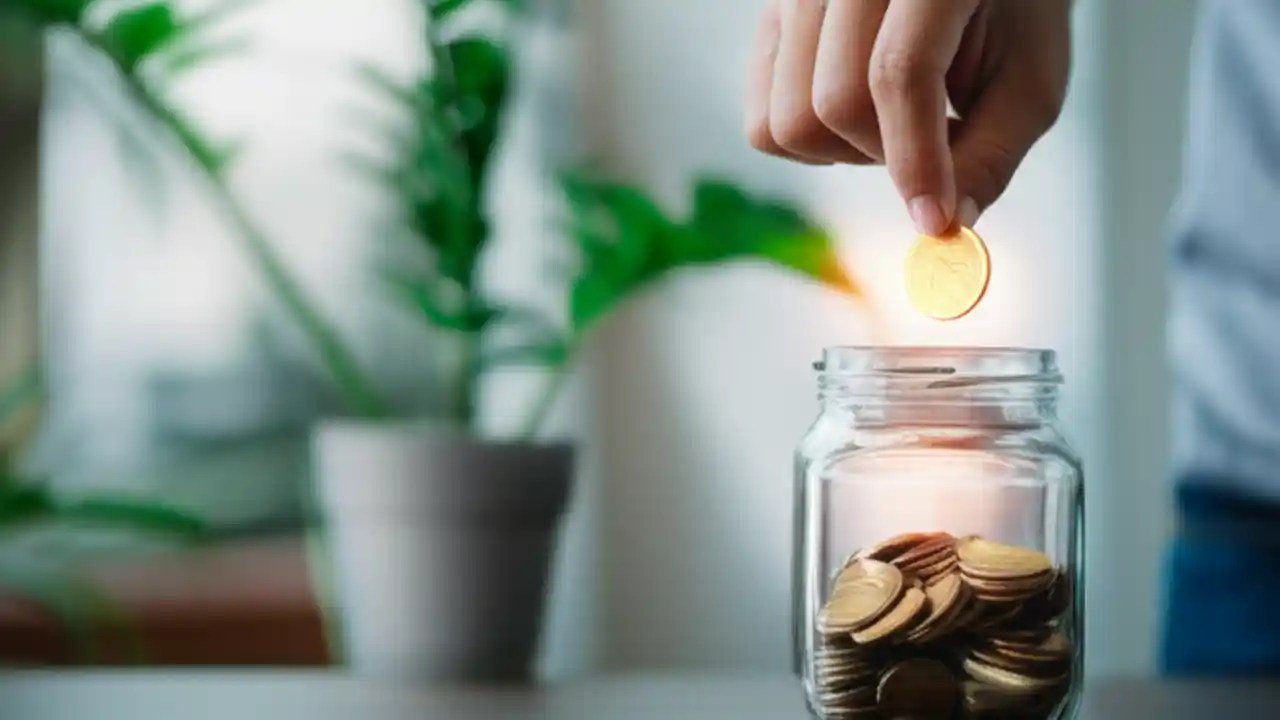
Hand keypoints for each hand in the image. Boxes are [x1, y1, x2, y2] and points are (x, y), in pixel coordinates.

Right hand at [746, 0, 1070, 233]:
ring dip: (845, 152)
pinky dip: (809, 145)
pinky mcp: (772, 21)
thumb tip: (949, 227)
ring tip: (893, 126)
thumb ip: (991, 153)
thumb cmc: (1009, 16)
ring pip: (788, 120)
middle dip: (885, 153)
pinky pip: (762, 121)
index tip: (935, 218)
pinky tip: (855, 119)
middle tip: (929, 145)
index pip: (898, 72)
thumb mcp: (1027, 79)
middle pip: (833, 102)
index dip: (915, 157)